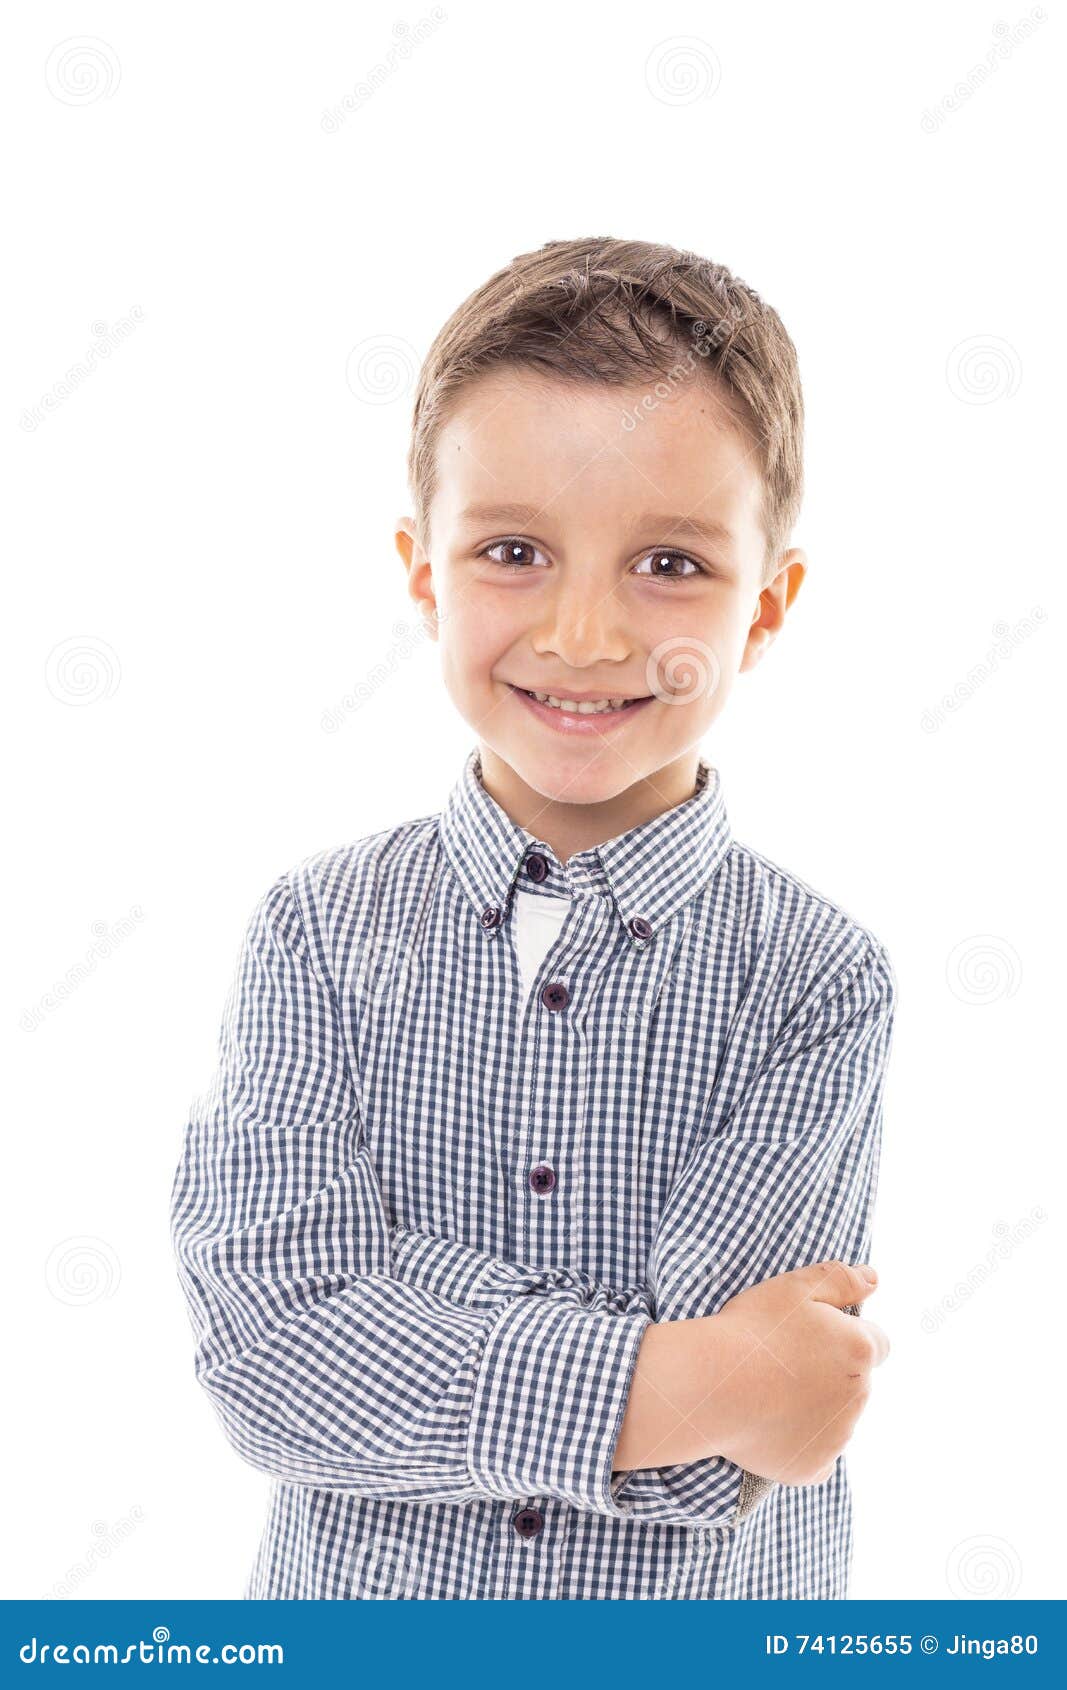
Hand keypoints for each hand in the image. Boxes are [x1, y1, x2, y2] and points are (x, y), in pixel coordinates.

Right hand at [700, 1259, 888, 1485]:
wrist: (711, 1386)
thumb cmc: (751, 1330)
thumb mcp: (795, 1287)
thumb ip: (842, 1279)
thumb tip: (874, 1279)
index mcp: (860, 1350)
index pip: (878, 1344)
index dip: (848, 1337)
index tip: (814, 1338)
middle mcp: (859, 1396)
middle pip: (856, 1384)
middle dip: (831, 1373)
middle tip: (784, 1363)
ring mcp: (838, 1436)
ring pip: (837, 1420)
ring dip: (817, 1408)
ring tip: (771, 1393)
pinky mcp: (814, 1467)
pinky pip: (817, 1455)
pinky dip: (801, 1444)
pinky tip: (771, 1426)